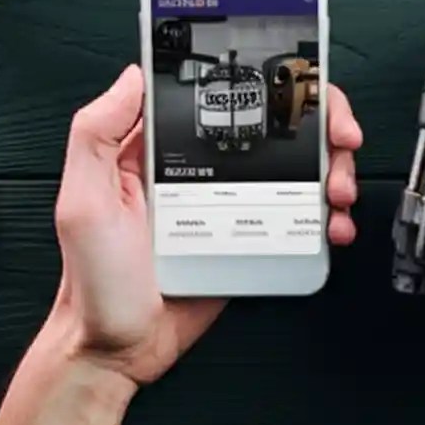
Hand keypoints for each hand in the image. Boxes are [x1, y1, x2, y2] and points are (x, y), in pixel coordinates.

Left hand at [46, 65, 363, 384]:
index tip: (303, 90)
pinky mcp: (254, 239)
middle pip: (281, 127)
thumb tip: (133, 76)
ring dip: (335, 171)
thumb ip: (98, 132)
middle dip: (325, 124)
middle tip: (341, 140)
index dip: (273, 83)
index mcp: (165, 149)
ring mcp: (235, 205)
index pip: (226, 95)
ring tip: (337, 194)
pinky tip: (332, 227)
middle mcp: (206, 170)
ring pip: (302, 170)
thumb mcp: (84, 198)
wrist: (120, 348)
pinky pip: (301, 219)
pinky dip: (328, 218)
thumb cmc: (94, 280)